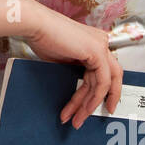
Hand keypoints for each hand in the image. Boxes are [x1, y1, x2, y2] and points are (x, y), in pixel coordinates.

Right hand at [25, 7, 123, 128]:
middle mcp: (101, 43)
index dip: (96, 92)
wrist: (36, 26)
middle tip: (90, 117)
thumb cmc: (43, 37)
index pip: (101, 72)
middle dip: (98, 101)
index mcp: (94, 43)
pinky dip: (93, 98)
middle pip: (108, 79)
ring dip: (89, 105)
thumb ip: (76, 69)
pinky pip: (102, 82)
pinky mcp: (98, 52)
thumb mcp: (64, 58)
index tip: (89, 107)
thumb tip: (78, 88)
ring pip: (105, 84)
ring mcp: (102, 46)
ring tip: (77, 119)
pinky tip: (83, 109)